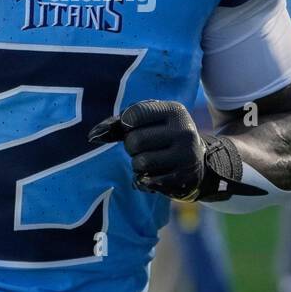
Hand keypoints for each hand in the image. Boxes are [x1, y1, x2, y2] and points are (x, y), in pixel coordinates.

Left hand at [89, 100, 208, 200]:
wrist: (198, 161)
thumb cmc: (162, 136)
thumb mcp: (150, 121)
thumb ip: (121, 123)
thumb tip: (93, 136)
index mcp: (175, 111)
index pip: (134, 115)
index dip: (126, 124)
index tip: (132, 128)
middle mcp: (184, 131)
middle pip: (135, 140)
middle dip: (131, 146)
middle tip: (142, 147)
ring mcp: (186, 156)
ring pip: (140, 162)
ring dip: (137, 164)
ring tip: (149, 160)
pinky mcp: (183, 178)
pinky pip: (148, 181)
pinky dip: (143, 179)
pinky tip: (154, 174)